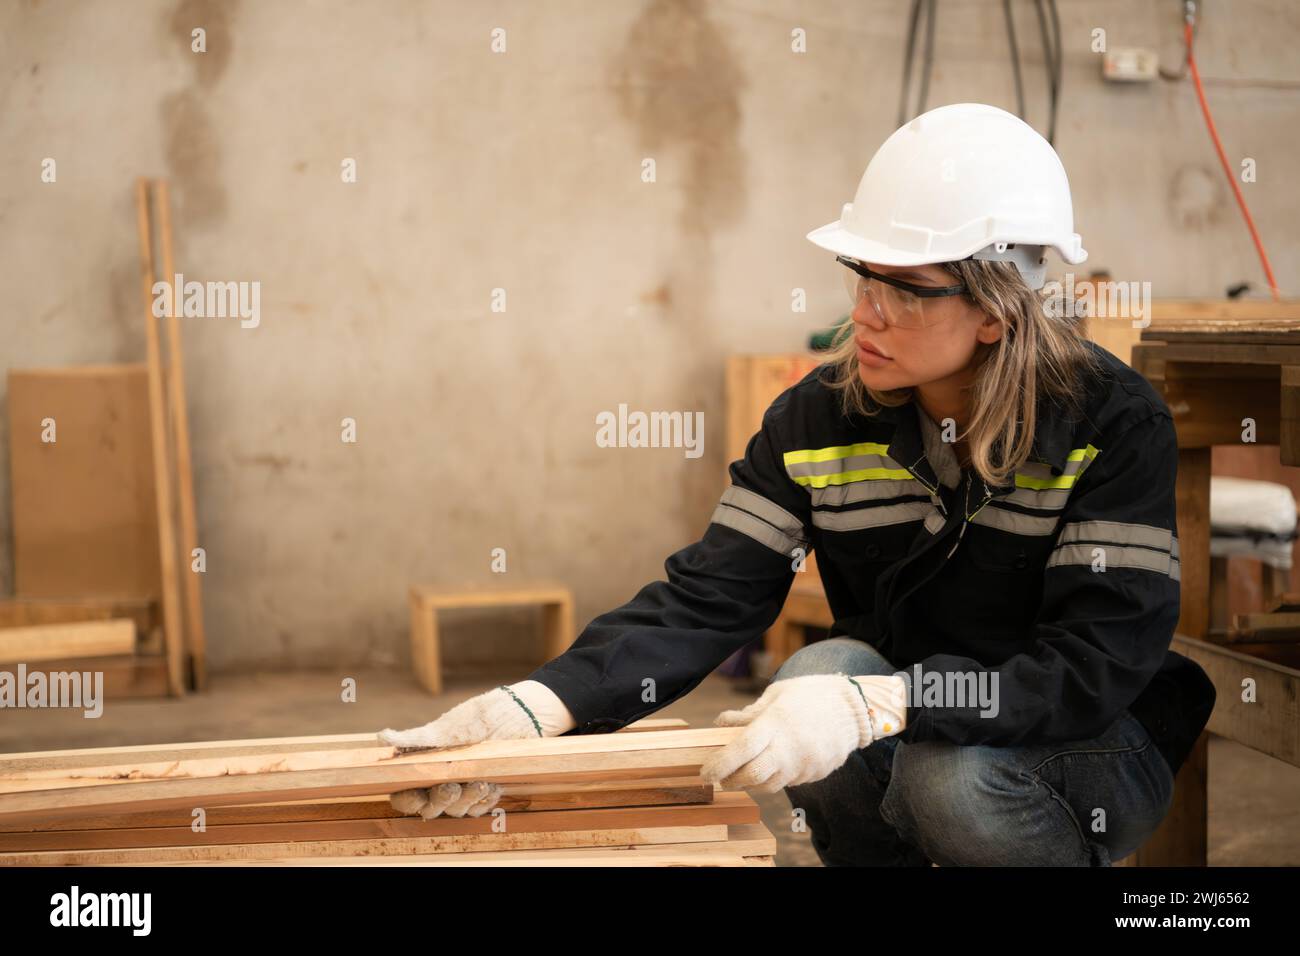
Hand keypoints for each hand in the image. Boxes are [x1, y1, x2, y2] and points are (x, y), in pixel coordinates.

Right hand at [378, 680, 574, 818]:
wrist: (520, 713)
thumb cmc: (479, 717)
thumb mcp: (448, 727)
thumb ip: (416, 739)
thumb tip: (381, 738)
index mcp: (425, 767)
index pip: (404, 796)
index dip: (406, 800)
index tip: (416, 792)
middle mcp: (442, 782)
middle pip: (431, 808)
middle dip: (440, 799)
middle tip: (452, 785)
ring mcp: (465, 789)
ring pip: (458, 810)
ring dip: (466, 799)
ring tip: (479, 782)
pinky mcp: (487, 791)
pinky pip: (481, 808)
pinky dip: (485, 800)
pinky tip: (491, 786)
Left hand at [699, 673, 906, 792]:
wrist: (856, 708)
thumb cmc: (812, 694)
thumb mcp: (778, 694)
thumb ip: (750, 713)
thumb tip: (722, 723)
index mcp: (777, 723)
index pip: (741, 750)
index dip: (719, 764)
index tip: (705, 772)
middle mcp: (789, 748)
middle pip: (752, 775)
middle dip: (731, 780)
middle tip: (720, 777)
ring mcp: (804, 764)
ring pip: (768, 785)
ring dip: (750, 782)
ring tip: (741, 774)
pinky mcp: (815, 774)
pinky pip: (787, 782)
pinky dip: (773, 778)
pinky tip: (770, 766)